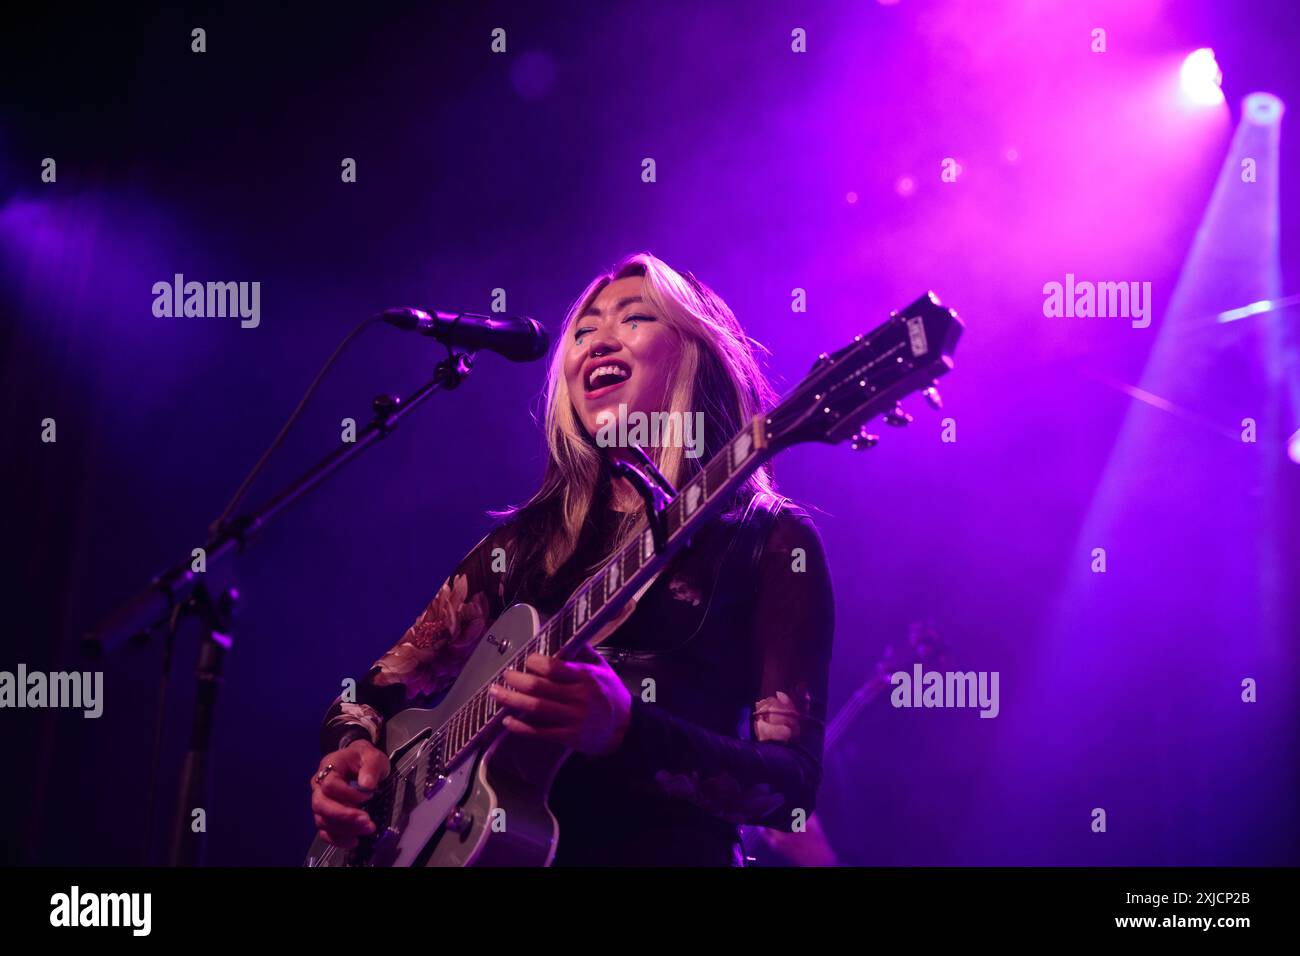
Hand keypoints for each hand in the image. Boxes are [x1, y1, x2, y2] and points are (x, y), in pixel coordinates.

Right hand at [309, 738, 390, 848]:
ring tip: (367, 829)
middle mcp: (319, 785)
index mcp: (329, 767)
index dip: (348, 794)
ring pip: (323, 821)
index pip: (330, 785)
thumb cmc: (364, 759)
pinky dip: (338, 840)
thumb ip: (371, 767)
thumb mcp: (373, 756)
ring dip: (345, 829)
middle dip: (344, 816)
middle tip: (367, 821)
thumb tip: (367, 784)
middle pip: (321, 805)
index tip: (370, 795)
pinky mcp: (325, 816)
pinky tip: (354, 840)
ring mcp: (320, 802)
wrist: (360, 762)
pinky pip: (325, 832)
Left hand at [490, 646, 631, 755]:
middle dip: (517, 680)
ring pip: (536, 709)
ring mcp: (573, 719)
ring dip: (512, 701)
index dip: (535, 663)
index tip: (526, 659)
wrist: (626, 728)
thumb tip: (565, 634)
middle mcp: (578, 697)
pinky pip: (541, 732)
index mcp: (586, 677)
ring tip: (495, 693)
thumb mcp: (603, 668)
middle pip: (540, 688)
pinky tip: (507, 721)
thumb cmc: (611, 694)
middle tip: (503, 675)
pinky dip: (522, 727)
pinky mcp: (569, 736)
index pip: (555, 668)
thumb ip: (584, 652)